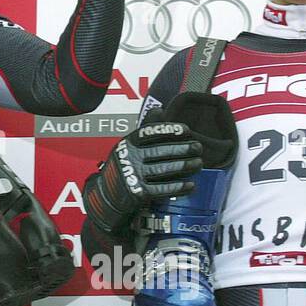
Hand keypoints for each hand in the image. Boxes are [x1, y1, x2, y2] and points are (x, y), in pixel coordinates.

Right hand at [83, 122, 202, 232]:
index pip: (149, 132)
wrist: (107, 196)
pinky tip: (191, 185)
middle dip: (183, 149)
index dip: (170, 130)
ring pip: (164, 169)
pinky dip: (179, 187)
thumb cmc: (124, 168)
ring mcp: (133, 175)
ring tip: (198, 163)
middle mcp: (128, 157)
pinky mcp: (138, 193)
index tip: (187, 131)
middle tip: (198, 148)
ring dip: (185, 166)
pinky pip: (163, 189)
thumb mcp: (129, 146)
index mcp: (127, 143)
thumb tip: (159, 109)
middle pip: (160, 151)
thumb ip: (145, 131)